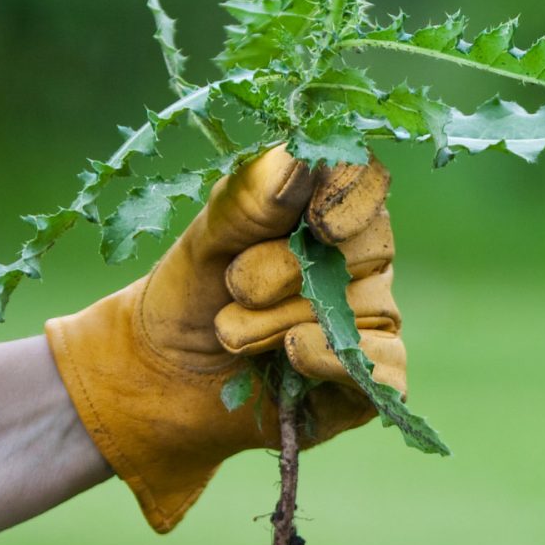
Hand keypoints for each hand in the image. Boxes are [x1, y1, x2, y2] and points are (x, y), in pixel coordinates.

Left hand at [46, 145, 403, 531]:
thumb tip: (300, 163)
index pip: (365, 180)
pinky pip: (383, 367)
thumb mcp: (204, 242)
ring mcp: (368, 319)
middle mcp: (359, 259)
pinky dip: (330, 358)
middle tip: (233, 288)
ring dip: (282, 323)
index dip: (350, 196)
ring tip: (229, 335)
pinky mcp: (369, 380)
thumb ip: (247, 202)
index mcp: (325, 206)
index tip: (314, 221)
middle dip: (288, 270)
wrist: (161, 381)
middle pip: (365, 247)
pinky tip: (289, 357)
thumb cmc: (187, 296)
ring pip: (363, 310)